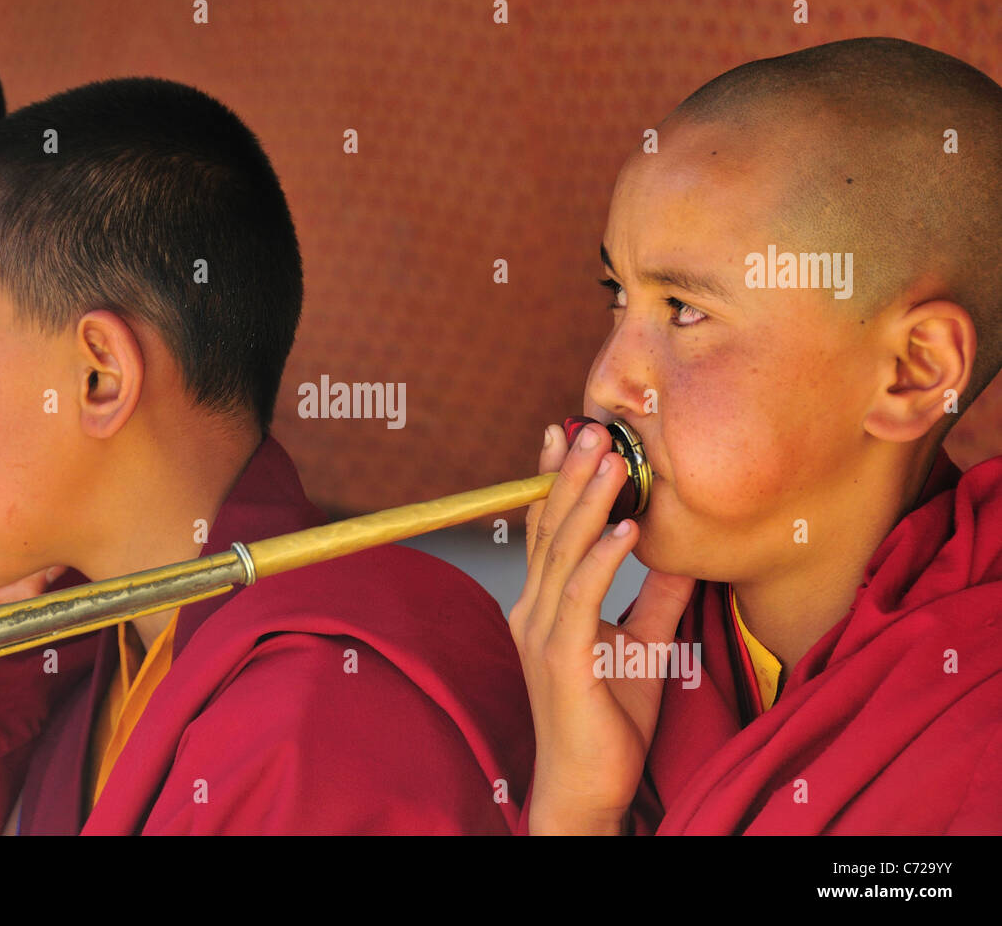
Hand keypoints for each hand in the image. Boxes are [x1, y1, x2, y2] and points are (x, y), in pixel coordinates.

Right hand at [508, 422, 694, 833]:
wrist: (587, 785)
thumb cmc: (608, 723)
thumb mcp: (642, 647)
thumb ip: (654, 599)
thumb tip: (679, 553)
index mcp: (545, 606)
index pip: (547, 531)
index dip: (554, 481)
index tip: (568, 434)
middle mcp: (534, 610)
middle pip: (550, 528)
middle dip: (570, 474)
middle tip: (592, 427)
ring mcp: (543, 632)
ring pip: (563, 551)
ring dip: (589, 501)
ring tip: (612, 460)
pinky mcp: (560, 658)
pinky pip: (581, 596)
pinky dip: (603, 557)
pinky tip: (628, 528)